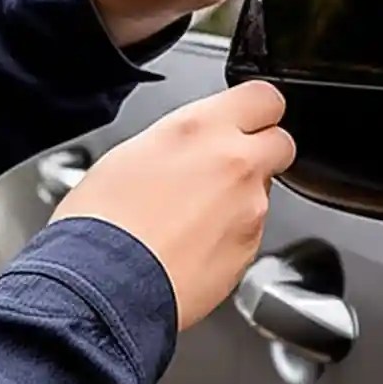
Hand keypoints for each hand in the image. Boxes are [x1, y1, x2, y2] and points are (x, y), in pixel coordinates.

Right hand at [48, 81, 295, 330]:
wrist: (103, 287)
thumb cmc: (102, 223)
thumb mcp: (134, 152)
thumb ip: (185, 138)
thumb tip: (199, 142)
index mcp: (202, 129)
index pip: (265, 97)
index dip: (257, 109)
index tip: (247, 118)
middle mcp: (235, 163)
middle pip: (281, 142)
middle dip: (261, 152)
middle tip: (226, 167)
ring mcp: (249, 207)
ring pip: (265, 190)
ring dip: (242, 197)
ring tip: (192, 216)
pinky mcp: (251, 247)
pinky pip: (253, 229)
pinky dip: (233, 233)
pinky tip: (194, 243)